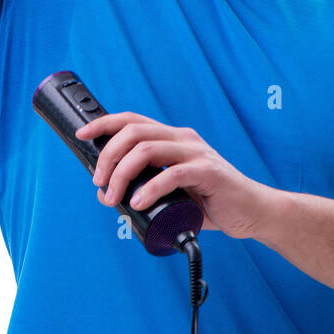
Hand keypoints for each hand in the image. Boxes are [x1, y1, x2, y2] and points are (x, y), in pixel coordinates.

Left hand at [74, 112, 274, 239]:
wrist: (251, 211)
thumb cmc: (210, 201)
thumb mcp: (172, 190)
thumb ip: (146, 186)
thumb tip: (109, 194)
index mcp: (172, 138)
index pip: (132, 121)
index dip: (104, 124)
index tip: (82, 135)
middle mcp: (183, 139)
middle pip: (133, 133)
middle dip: (108, 157)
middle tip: (100, 183)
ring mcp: (197, 153)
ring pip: (147, 149)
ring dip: (122, 173)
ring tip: (114, 196)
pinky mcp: (209, 172)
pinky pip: (172, 174)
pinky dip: (150, 189)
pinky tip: (139, 202)